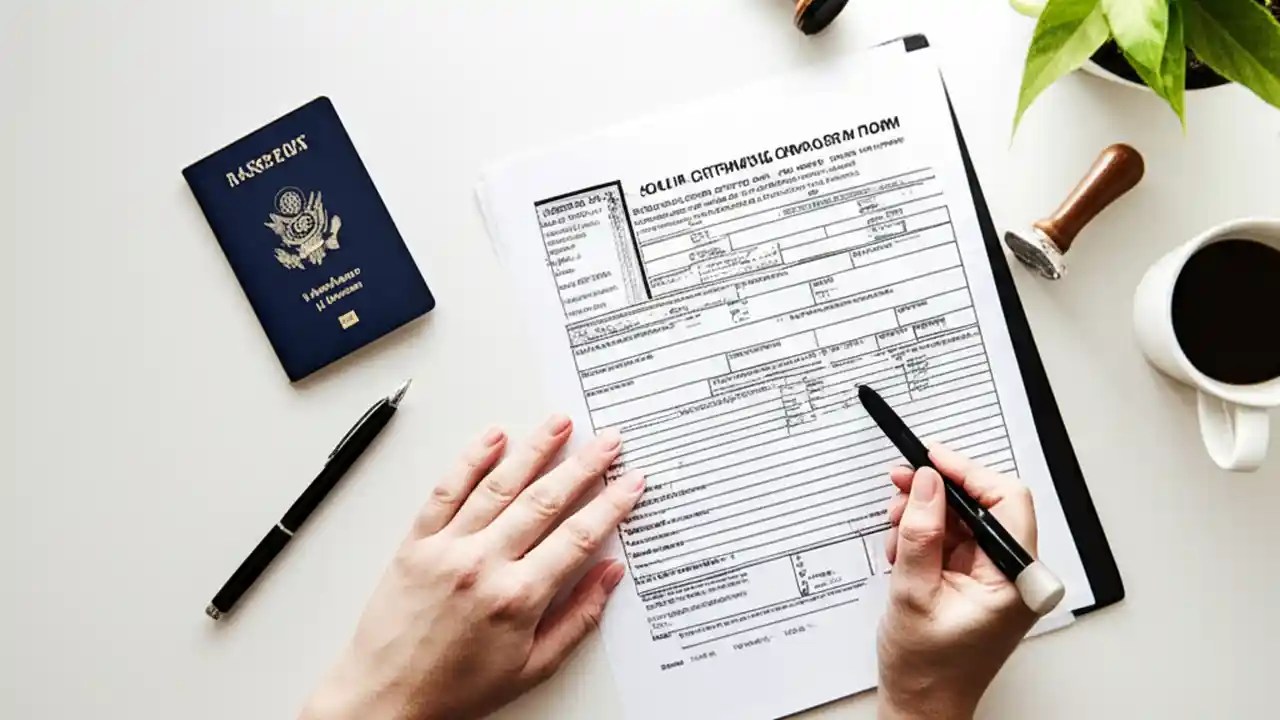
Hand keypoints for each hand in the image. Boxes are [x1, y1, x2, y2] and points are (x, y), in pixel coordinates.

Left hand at [300, 416, 644, 719]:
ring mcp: (447, 548)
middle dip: (583, 465)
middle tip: (607, 442)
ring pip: (499, 485)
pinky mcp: (416, 543)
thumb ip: (578, 618)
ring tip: (558, 424)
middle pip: (545, 500)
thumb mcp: (532, 667)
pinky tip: (493, 438)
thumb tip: (610, 576)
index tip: (630, 482)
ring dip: (534, 449)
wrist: (385, 701)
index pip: (577, 536)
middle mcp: (483, 565)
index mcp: (517, 598)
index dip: (611, 505)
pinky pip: (447, 491)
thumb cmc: (456, 691)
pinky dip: (471, 460)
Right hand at [876, 445, 1039, 719]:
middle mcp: (1014, 575)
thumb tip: (924, 484)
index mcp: (1015, 581)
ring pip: (964, 520)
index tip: (931, 460)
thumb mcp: (913, 593)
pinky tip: (903, 551)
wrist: (921, 705)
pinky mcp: (977, 580)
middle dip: (936, 495)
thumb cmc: (927, 669)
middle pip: (983, 506)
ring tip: (896, 535)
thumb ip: (920, 534)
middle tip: (901, 486)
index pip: (1007, 501)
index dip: (967, 472)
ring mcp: (996, 578)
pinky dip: (925, 537)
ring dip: (925, 518)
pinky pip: (953, 540)